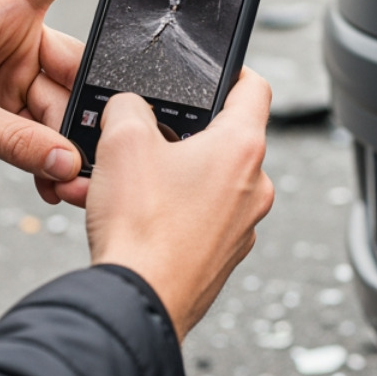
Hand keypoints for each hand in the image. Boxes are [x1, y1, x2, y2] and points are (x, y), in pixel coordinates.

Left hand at [0, 0, 126, 181]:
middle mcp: (15, 39)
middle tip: (92, 152)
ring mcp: (15, 74)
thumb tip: (68, 162)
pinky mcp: (8, 107)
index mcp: (1, 13)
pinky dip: (48, 158)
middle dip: (85, 111)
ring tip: (67, 183)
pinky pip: (44, 133)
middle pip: (75, 65)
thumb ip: (13, 140)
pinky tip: (50, 184)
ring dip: (65, 146)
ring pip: (63, 106)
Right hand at [84, 71, 275, 340]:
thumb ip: (128, 107)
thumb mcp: (121, 141)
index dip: (233, 72)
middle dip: (180, 135)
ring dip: (167, 176)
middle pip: (222, 140)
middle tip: (143, 138)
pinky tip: (130, 218)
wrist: (137, 302)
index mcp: (242, 148)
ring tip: (123, 184)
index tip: (215, 73)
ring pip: (205, 183)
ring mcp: (241, 226)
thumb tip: (129, 109)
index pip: (255, 88)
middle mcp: (254, 187)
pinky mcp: (221, 258)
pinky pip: (197, 220)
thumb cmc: (142, 229)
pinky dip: (168, 212)